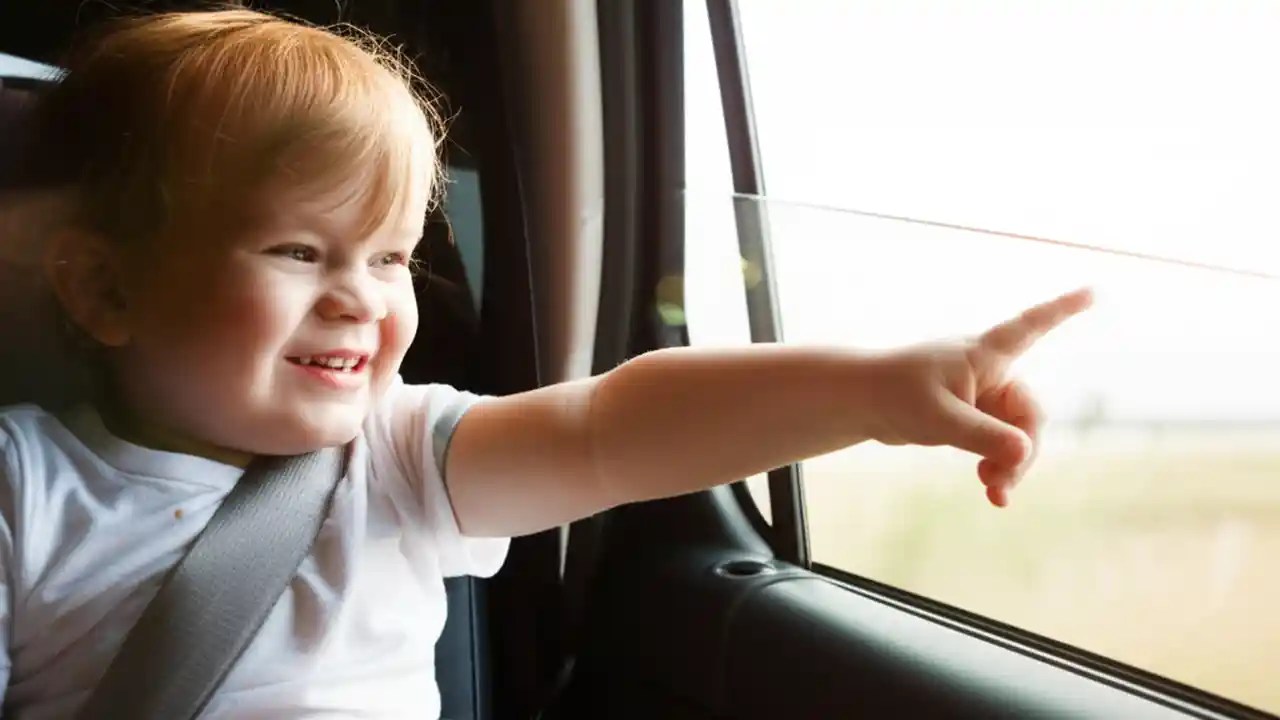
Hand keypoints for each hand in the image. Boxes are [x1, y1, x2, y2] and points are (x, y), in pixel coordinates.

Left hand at [864, 288, 1093, 507]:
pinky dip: (998, 465)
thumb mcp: (940, 418)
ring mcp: (982, 396)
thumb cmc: (895, 396)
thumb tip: (1025, 452)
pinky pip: (999, 444)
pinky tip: (992, 490)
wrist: (860, 404)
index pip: (1030, 326)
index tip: (1093, 291)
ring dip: (1011, 464)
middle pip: (1029, 414)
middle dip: (1023, 451)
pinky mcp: (972, 417)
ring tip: (995, 493)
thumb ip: (983, 436)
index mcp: (983, 354)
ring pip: (1016, 435)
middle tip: (1004, 484)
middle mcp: (989, 372)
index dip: (1062, 310)